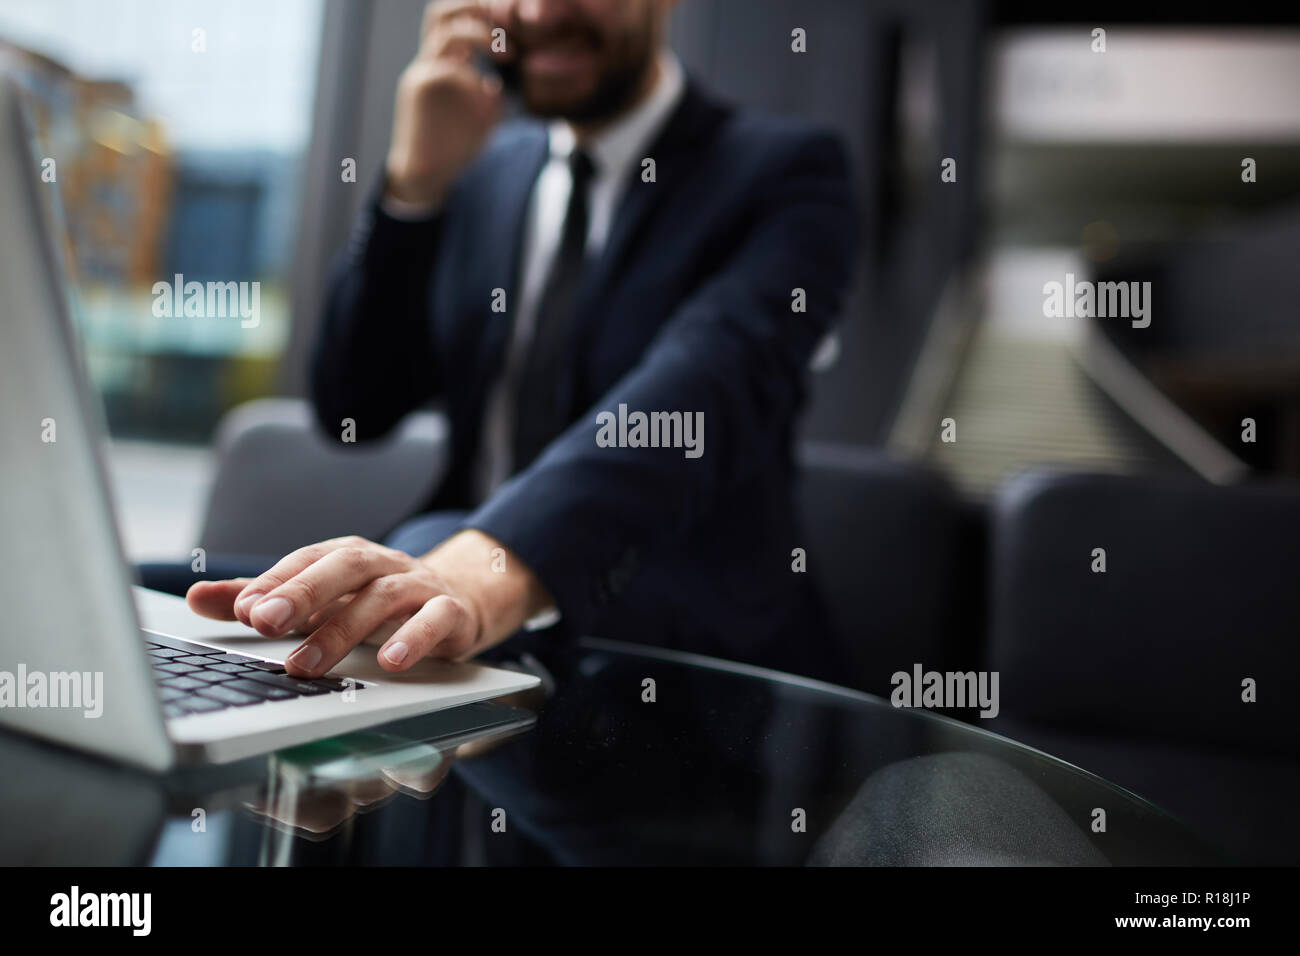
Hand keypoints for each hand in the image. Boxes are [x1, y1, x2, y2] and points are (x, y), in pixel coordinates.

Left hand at [185, 531, 552, 677]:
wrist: (461, 598)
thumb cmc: (378, 601)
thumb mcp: (323, 600)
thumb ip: (266, 599)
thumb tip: (198, 598)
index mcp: (347, 556)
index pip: (307, 560)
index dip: (275, 582)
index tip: (242, 610)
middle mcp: (382, 564)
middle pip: (343, 566)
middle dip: (301, 592)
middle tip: (264, 622)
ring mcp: (419, 586)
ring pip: (382, 597)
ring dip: (343, 630)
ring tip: (307, 664)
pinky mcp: (452, 612)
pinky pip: (436, 619)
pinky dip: (414, 638)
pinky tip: (390, 661)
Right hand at [384, 0, 504, 206]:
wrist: (426, 176)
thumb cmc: (455, 146)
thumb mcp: (483, 115)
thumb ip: (493, 94)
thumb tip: (499, 83)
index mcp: (442, 64)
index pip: (454, 22)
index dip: (479, 12)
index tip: (512, 21)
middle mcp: (428, 63)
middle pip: (439, 14)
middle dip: (472, 7)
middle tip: (505, 19)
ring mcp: (420, 73)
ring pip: (445, 36)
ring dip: (480, 37)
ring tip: (509, 54)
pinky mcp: (417, 90)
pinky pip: (448, 72)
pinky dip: (474, 79)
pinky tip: (491, 92)